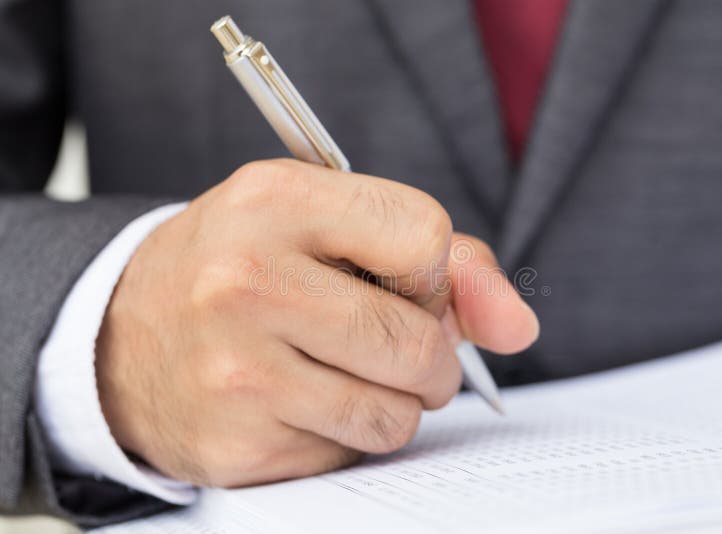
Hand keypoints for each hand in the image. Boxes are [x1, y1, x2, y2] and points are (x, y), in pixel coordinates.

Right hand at [95, 159, 537, 486]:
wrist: (121, 337)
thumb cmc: (239, 268)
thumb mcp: (323, 224)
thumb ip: (442, 259)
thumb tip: (519, 325)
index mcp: (275, 201)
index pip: (424, 236)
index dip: (433, 271)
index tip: (404, 283)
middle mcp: (247, 282)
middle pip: (418, 340)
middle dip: (429, 354)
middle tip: (393, 344)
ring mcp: (237, 371)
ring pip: (398, 413)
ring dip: (396, 400)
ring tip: (345, 372)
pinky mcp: (237, 444)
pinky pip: (352, 453)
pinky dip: (349, 433)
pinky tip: (302, 403)